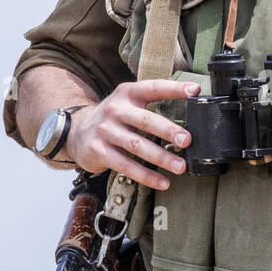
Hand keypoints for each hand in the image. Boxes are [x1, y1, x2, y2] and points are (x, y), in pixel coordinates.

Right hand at [66, 78, 200, 190]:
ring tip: (180, 167)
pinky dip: (147, 176)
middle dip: (168, 130)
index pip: (153, 88)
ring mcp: (106, 131)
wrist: (77, 133)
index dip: (173, 88)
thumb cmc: (115, 118)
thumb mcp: (128, 102)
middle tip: (187, 141)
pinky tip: (162, 182)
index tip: (194, 90)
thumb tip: (191, 107)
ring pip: (138, 146)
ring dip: (161, 158)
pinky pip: (127, 166)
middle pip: (146, 120)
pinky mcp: (100, 151)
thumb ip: (152, 101)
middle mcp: (115, 110)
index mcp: (127, 93)